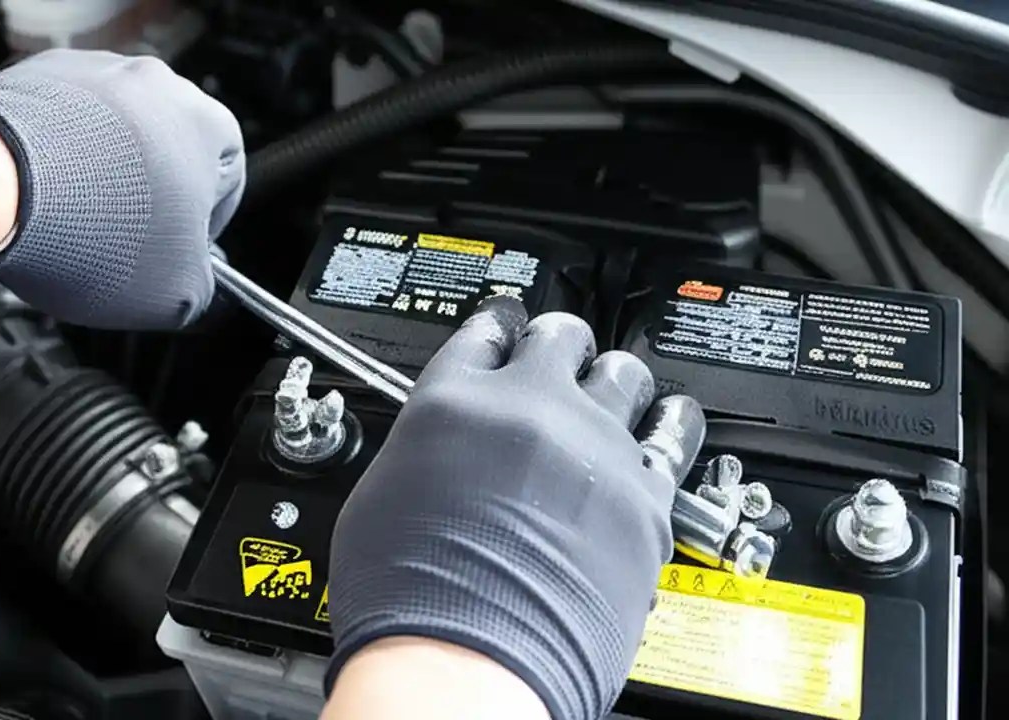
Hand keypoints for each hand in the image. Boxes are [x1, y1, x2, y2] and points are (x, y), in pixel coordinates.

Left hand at [0, 49, 244, 328]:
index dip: (200, 231)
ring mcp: (97, 75)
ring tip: (77, 224)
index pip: (225, 185)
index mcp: (211, 128)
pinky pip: (64, 121)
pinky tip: (45, 198)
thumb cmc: (89, 231)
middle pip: (169, 154)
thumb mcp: (177, 297)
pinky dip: (59, 155)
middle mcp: (159, 86)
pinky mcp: (41, 75)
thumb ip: (200, 287)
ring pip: (115, 136)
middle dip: (149, 199)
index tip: (176, 253)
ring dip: (104, 177)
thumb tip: (190, 287)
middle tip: (123, 244)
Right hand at [326, 297, 705, 719]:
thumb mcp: (383, 499)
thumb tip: (446, 452)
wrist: (465, 661)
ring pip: (623, 373)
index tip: (506, 337)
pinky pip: (675, 433)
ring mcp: (592, 447)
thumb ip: (425, 451)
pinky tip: (664, 430)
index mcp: (452, 401)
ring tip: (612, 399)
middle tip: (559, 367)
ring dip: (613, 381)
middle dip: (560, 347)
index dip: (497, 331)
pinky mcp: (644, 493)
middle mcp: (527, 408)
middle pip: (560, 336)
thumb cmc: (412, 600)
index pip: (484, 333)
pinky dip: (668, 428)